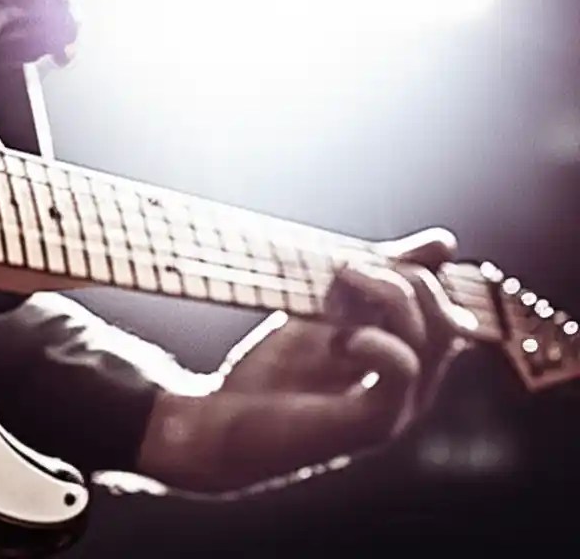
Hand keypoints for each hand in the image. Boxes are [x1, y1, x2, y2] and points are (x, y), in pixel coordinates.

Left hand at [139, 228, 474, 492]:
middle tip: (347, 268)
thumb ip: (375, 283)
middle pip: (446, 318)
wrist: (222, 426)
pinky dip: (376, 341)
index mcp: (406, 361)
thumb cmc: (271, 374)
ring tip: (338, 288)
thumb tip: (444, 242)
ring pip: (432, 337)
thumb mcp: (327, 314)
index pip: (446, 306)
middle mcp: (413, 389)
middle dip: (403, 279)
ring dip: (388, 295)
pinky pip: (404, 369)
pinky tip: (339, 339)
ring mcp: (398, 409)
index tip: (362, 256)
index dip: (419, 270)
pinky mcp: (373, 424)